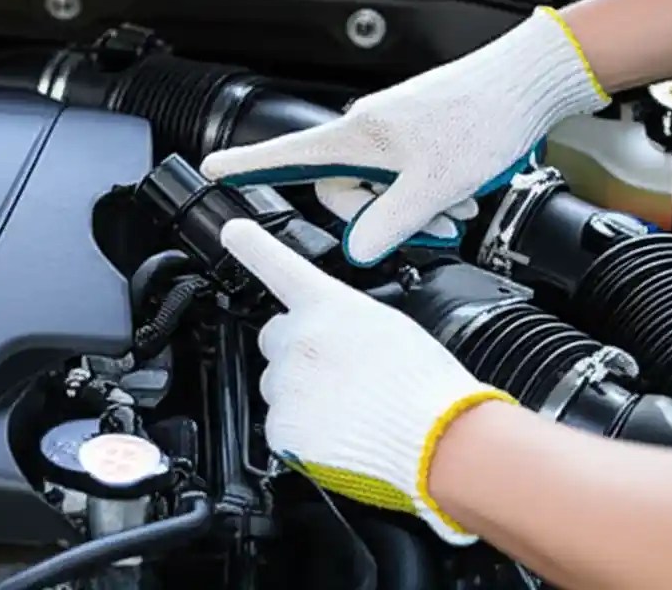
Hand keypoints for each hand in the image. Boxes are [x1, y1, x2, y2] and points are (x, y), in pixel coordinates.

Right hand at [203, 6, 609, 265]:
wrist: (528, 82)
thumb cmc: (483, 117)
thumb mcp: (434, 185)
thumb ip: (389, 223)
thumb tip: (358, 249)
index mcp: (357, 137)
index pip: (285, 156)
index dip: (244, 166)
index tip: (211, 170)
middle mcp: (367, 130)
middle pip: (343, 189)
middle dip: (381, 217)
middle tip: (424, 226)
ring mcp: (393, 131)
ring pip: (383, 184)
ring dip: (416, 206)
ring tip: (456, 207)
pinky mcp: (419, 133)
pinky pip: (408, 173)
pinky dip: (431, 191)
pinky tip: (461, 194)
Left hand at [220, 218, 514, 544]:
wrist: (439, 440)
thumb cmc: (427, 387)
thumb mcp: (390, 328)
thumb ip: (346, 322)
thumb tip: (336, 335)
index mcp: (328, 307)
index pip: (279, 266)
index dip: (252, 246)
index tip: (233, 232)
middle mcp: (299, 338)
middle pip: (275, 338)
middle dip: (295, 352)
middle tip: (336, 374)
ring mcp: (286, 383)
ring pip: (278, 385)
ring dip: (300, 394)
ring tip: (349, 410)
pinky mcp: (281, 426)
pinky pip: (281, 426)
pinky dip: (302, 433)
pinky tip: (340, 434)